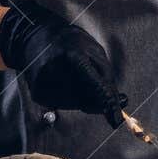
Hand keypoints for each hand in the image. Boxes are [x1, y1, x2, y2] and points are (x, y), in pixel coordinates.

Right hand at [0, 1, 126, 118]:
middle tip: (92, 82)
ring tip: (71, 75)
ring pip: (74, 104)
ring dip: (80, 97)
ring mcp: (43, 83)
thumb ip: (107, 77)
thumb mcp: (94, 52)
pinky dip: (68, 98)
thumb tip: (121, 102)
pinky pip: (61, 105)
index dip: (106, 102)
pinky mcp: (37, 94)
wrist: (36, 38)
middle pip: (84, 98)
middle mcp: (55, 70)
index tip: (116, 120)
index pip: (93, 84)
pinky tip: (61, 81)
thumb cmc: (71, 44)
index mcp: (73, 55)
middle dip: (94, 97)